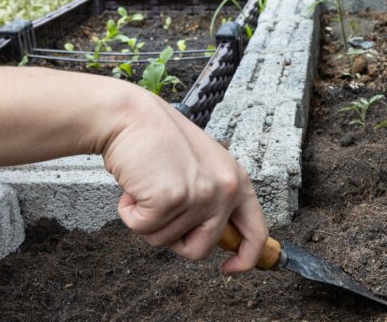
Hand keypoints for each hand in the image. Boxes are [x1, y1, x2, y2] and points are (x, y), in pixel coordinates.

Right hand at [102, 86, 266, 273]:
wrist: (130, 117)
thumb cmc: (160, 142)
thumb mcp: (204, 168)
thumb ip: (214, 199)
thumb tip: (215, 238)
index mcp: (238, 181)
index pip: (256, 233)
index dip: (246, 259)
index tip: (230, 269)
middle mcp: (226, 189)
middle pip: (201, 249)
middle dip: (174, 238)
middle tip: (161, 207)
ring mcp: (200, 194)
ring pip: (164, 240)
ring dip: (147, 219)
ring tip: (148, 184)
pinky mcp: (171, 198)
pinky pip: (142, 228)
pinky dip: (130, 213)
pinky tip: (134, 186)